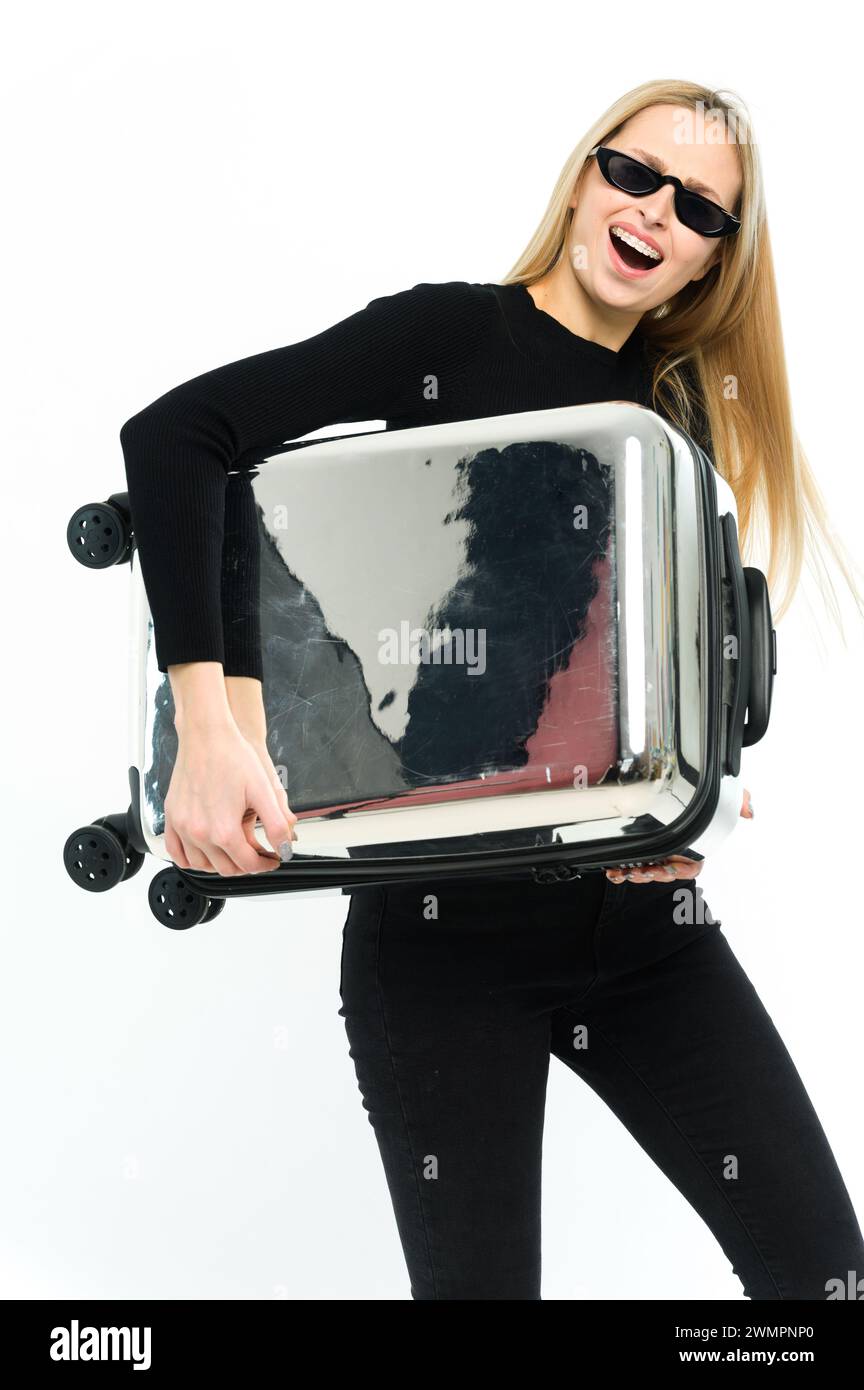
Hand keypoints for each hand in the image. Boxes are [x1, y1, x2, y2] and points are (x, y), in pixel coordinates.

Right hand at [164, 716, 296, 875]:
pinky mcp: (171, 817)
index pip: (248, 864)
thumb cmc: (233, 757)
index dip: (265, 864)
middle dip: (246, 864)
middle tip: (258, 853)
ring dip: (220, 863)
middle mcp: (200, 833)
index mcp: (224, 830)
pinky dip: (192, 857)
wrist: (206, 736)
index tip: (273, 858)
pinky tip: (206, 850)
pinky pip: (176, 851)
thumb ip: (277, 824)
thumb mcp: (264, 791)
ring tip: (236, 850)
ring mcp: (182, 826)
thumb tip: (285, 848)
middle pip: (226, 868)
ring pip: (201, 864)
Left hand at [604, 787, 751, 883]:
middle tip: (640, 872)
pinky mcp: (637, 844)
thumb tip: (749, 811)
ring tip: (622, 873)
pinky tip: (612, 871)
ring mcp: (656, 849)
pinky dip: (621, 869)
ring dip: (634, 874)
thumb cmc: (701, 790)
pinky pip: (630, 862)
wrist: (673, 774)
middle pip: (664, 872)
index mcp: (693, 846)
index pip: (690, 867)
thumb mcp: (721, 793)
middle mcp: (674, 850)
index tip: (669, 868)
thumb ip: (736, 801)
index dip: (680, 871)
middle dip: (652, 875)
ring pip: (646, 870)